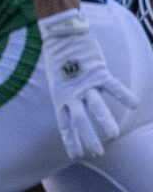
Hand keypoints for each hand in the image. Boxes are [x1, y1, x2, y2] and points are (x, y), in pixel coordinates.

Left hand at [40, 10, 132, 160]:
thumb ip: (67, 95)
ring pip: (96, 106)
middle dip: (89, 138)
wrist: (62, 36)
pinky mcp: (97, 72)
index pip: (65, 124)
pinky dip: (124, 94)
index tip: (76, 156)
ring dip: (105, 121)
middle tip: (97, 154)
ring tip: (114, 135)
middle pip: (80, 120)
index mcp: (61, 98)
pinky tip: (134, 105)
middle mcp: (71, 94)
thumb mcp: (57, 82)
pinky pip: (113, 86)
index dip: (71, 140)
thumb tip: (73, 106)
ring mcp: (85, 84)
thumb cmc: (60, 60)